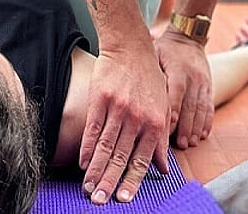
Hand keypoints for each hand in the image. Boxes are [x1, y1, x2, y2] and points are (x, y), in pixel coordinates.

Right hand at [80, 45, 169, 204]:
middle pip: (120, 157)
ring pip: (104, 146)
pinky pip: (92, 129)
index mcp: (155, 123)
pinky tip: (83, 163)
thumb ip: (161, 140)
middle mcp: (137, 118)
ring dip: (95, 170)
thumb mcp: (164, 108)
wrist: (130, 48)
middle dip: (110, 182)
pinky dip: (87, 148)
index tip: (123, 199)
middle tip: (100, 201)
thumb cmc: (149, 79)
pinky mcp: (100, 100)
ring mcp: (117, 109)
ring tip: (88, 188)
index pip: (141, 159)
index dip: (132, 181)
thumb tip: (162, 169)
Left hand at [154, 29, 212, 148]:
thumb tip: (136, 92)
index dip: (173, 112)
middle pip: (190, 105)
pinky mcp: (209, 86)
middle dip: (186, 127)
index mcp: (177, 70)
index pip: (176, 93)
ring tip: (190, 143)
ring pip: (201, 108)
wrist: (188, 37)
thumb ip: (150, 73)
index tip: (168, 129)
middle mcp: (193, 77)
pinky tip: (203, 135)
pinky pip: (209, 106)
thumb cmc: (165, 49)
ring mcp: (203, 82)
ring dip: (196, 128)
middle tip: (180, 144)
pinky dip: (207, 122)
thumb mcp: (155, 55)